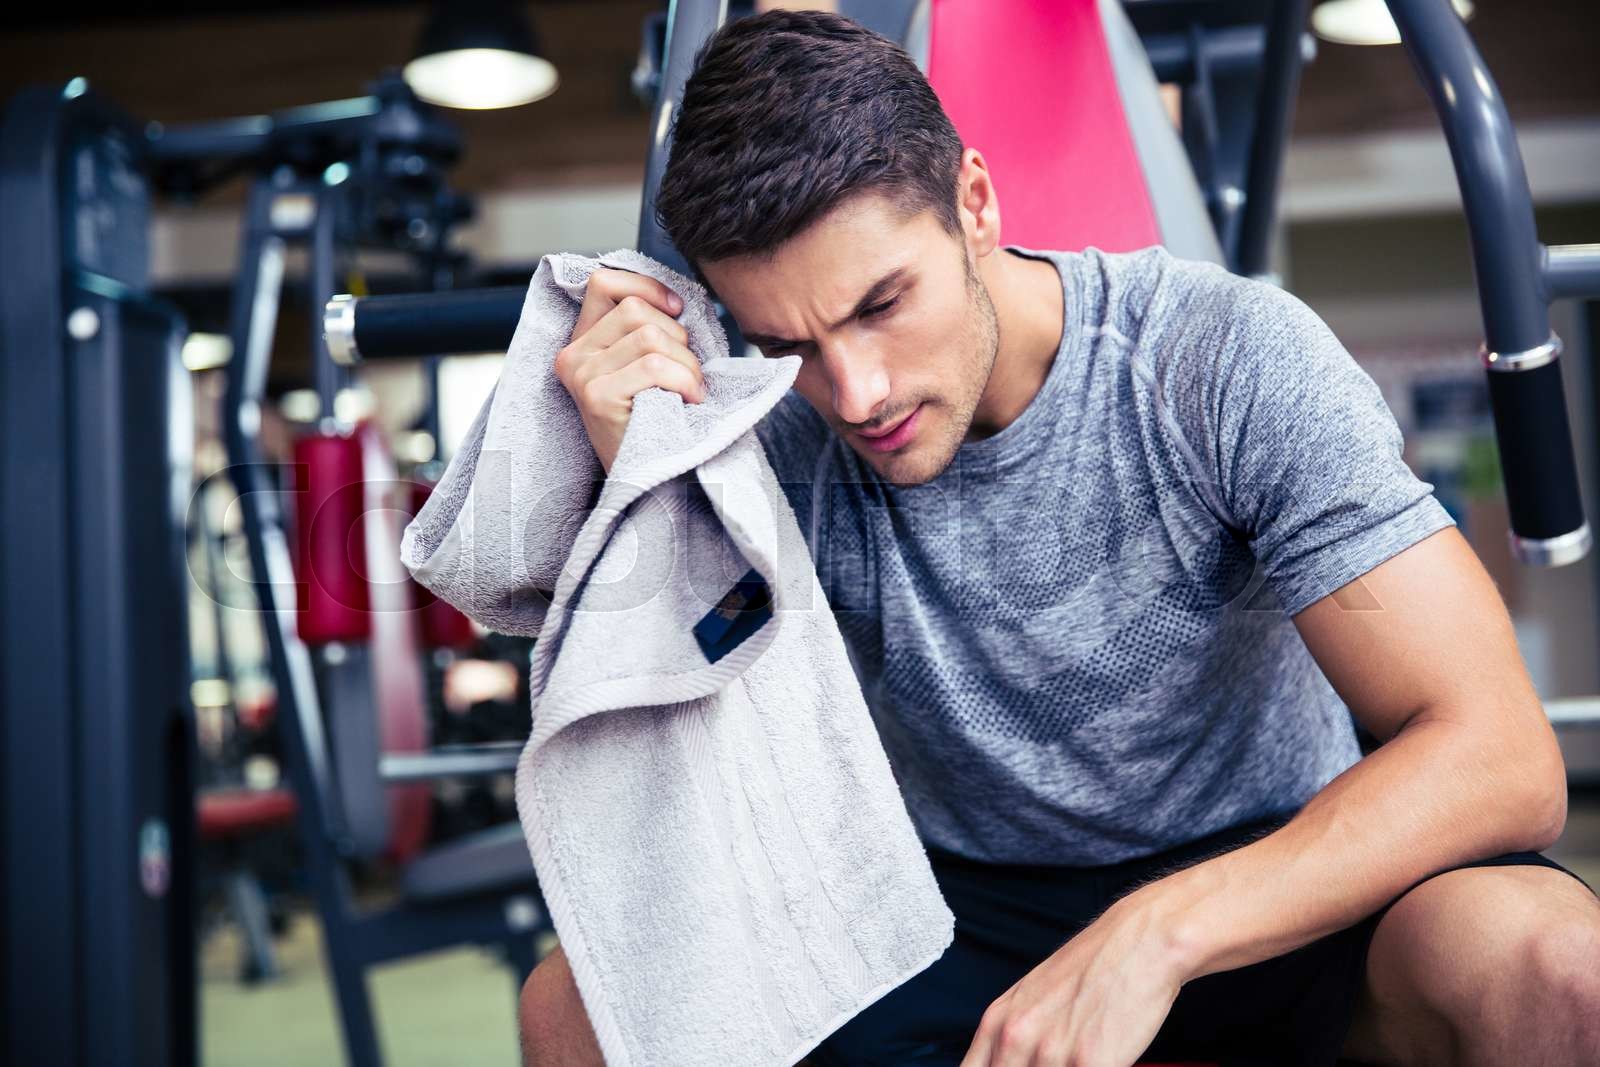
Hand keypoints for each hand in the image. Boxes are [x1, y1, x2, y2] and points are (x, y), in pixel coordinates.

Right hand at [555, 268, 705, 472]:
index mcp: (581, 342)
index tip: (677, 311)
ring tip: (690, 390)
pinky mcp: (597, 397)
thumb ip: (645, 332)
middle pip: (636, 309)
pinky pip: (656, 366)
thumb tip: (678, 301)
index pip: (604, 283)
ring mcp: (581, 376)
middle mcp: (572, 356)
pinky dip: (686, 381)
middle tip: (688, 373)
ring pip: (650, 336)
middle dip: (677, 337)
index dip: (646, 287)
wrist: (649, 483)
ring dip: (686, 363)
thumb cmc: (655, 422)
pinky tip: (689, 401)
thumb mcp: (644, 369)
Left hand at [959, 891, 1189, 1066]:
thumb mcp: (1032, 996)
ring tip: (1079, 1059)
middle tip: (1056, 1064)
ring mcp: (1050, 1053)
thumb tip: (1004, 1064)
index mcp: (997, 1022)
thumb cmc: (1093, 968)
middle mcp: (1015, 1037)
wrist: (1141, 941)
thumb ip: (1011, 1036)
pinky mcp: (1088, 1063)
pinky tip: (1104, 1061)